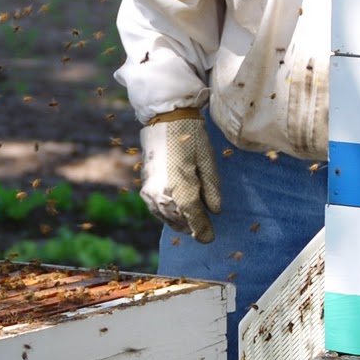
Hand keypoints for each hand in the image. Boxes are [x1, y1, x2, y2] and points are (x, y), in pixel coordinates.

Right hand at [139, 113, 221, 242]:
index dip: (203, 230)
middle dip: (192, 227)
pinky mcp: (145, 187)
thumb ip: (212, 190)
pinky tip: (175, 213)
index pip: (194, 218)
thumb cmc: (191, 137)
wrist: (165, 120)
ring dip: (179, 223)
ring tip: (190, 225)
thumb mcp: (208, 162)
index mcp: (181, 188)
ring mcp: (150, 192)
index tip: (210, 238)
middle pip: (179, 220)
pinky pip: (156, 209)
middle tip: (204, 232)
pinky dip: (167, 215)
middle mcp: (163, 194)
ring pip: (166, 217)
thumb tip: (215, 211)